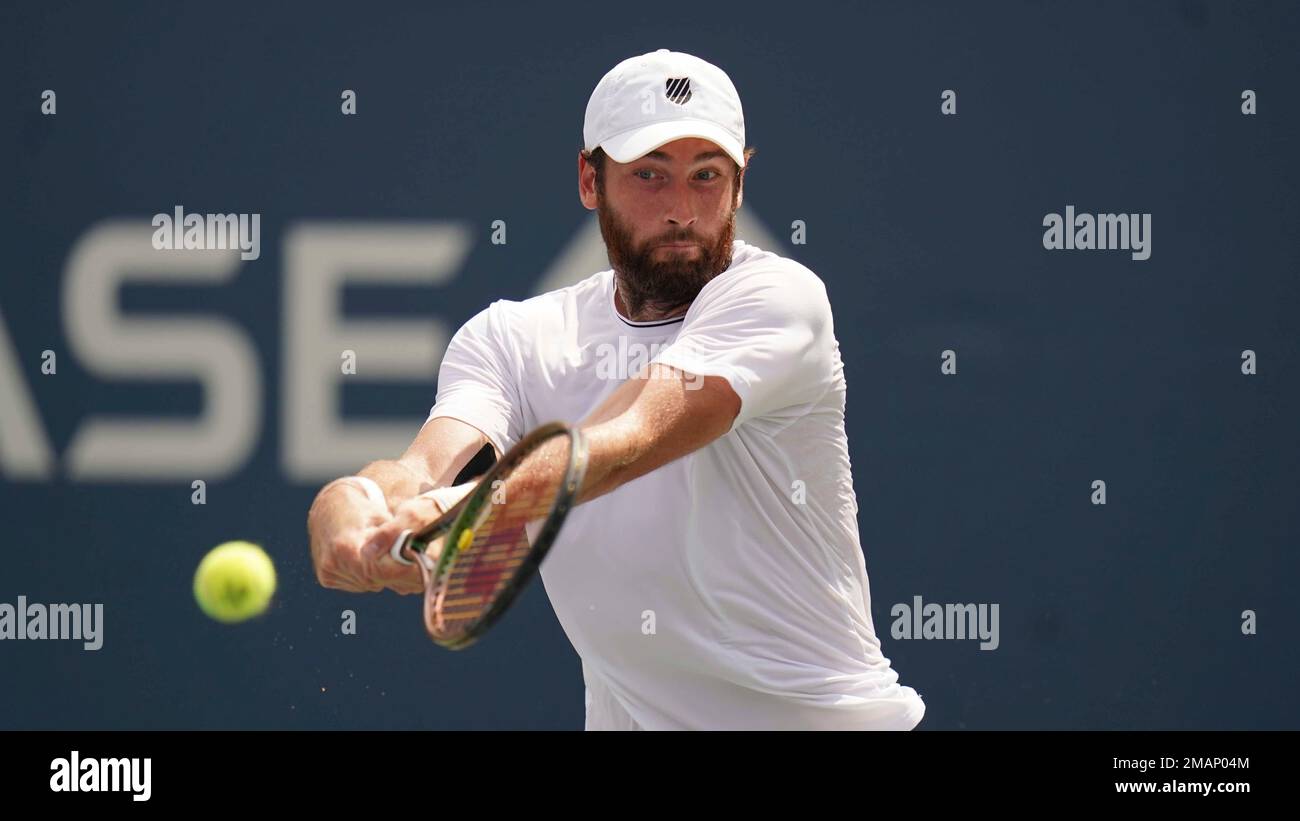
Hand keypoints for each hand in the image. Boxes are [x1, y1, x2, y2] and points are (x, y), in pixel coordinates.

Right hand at [309, 484, 438, 595]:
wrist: (330, 507)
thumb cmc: (361, 510)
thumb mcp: (382, 519)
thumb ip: (396, 538)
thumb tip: (414, 554)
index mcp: (346, 547)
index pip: (379, 570)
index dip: (400, 569)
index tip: (414, 563)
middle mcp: (333, 563)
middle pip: (375, 580)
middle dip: (393, 572)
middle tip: (405, 559)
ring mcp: (328, 572)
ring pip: (367, 584)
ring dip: (380, 575)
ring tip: (382, 554)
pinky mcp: (326, 577)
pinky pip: (357, 584)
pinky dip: (366, 575)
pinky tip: (367, 559)